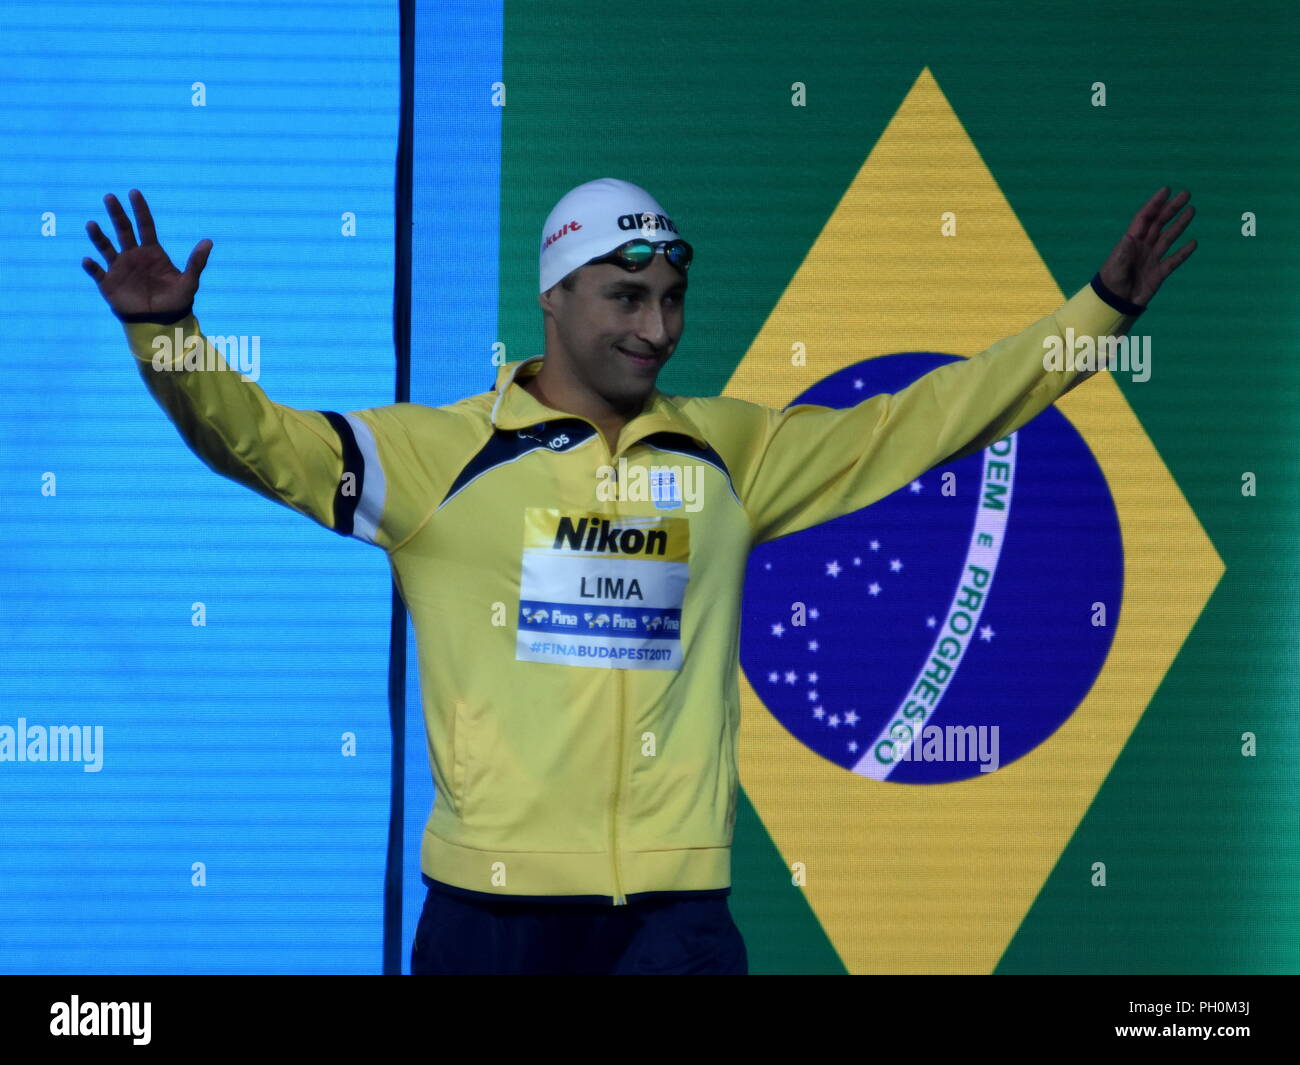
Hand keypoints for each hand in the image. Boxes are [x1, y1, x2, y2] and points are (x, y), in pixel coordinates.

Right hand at [82, 189, 211, 318]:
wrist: (162, 322)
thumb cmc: (176, 300)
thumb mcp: (189, 281)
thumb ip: (197, 262)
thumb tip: (209, 241)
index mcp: (152, 252)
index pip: (145, 225)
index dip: (140, 209)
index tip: (134, 192)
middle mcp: (134, 255)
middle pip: (123, 229)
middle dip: (116, 213)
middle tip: (110, 196)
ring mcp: (120, 268)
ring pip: (105, 247)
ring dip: (98, 236)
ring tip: (92, 225)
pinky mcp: (108, 283)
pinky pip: (97, 272)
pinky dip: (91, 266)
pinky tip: (88, 260)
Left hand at [1098, 187, 1196, 307]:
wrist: (1114, 305)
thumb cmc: (1110, 284)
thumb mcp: (1115, 268)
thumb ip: (1123, 254)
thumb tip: (1129, 238)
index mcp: (1130, 242)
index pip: (1145, 218)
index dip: (1155, 204)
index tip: (1166, 190)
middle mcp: (1142, 247)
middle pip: (1159, 223)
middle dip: (1171, 209)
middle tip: (1186, 194)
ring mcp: (1151, 259)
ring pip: (1169, 238)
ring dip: (1180, 224)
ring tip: (1191, 210)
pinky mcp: (1158, 274)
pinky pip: (1173, 260)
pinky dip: (1183, 253)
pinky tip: (1193, 243)